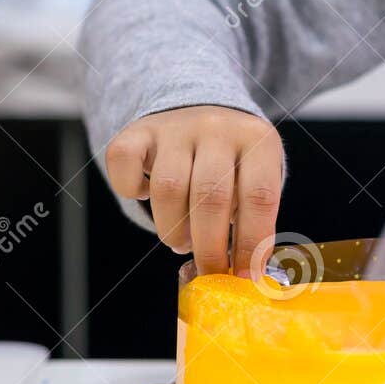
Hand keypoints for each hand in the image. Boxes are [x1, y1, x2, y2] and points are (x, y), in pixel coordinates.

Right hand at [103, 106, 284, 276]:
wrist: (201, 107)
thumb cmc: (232, 161)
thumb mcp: (254, 177)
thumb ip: (252, 218)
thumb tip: (244, 274)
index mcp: (257, 140)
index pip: (259, 197)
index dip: (252, 243)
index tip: (244, 276)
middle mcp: (218, 127)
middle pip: (210, 197)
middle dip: (209, 247)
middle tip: (207, 270)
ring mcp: (177, 126)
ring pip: (168, 188)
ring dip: (173, 228)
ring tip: (182, 240)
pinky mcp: (139, 130)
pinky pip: (125, 163)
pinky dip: (131, 190)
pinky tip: (145, 195)